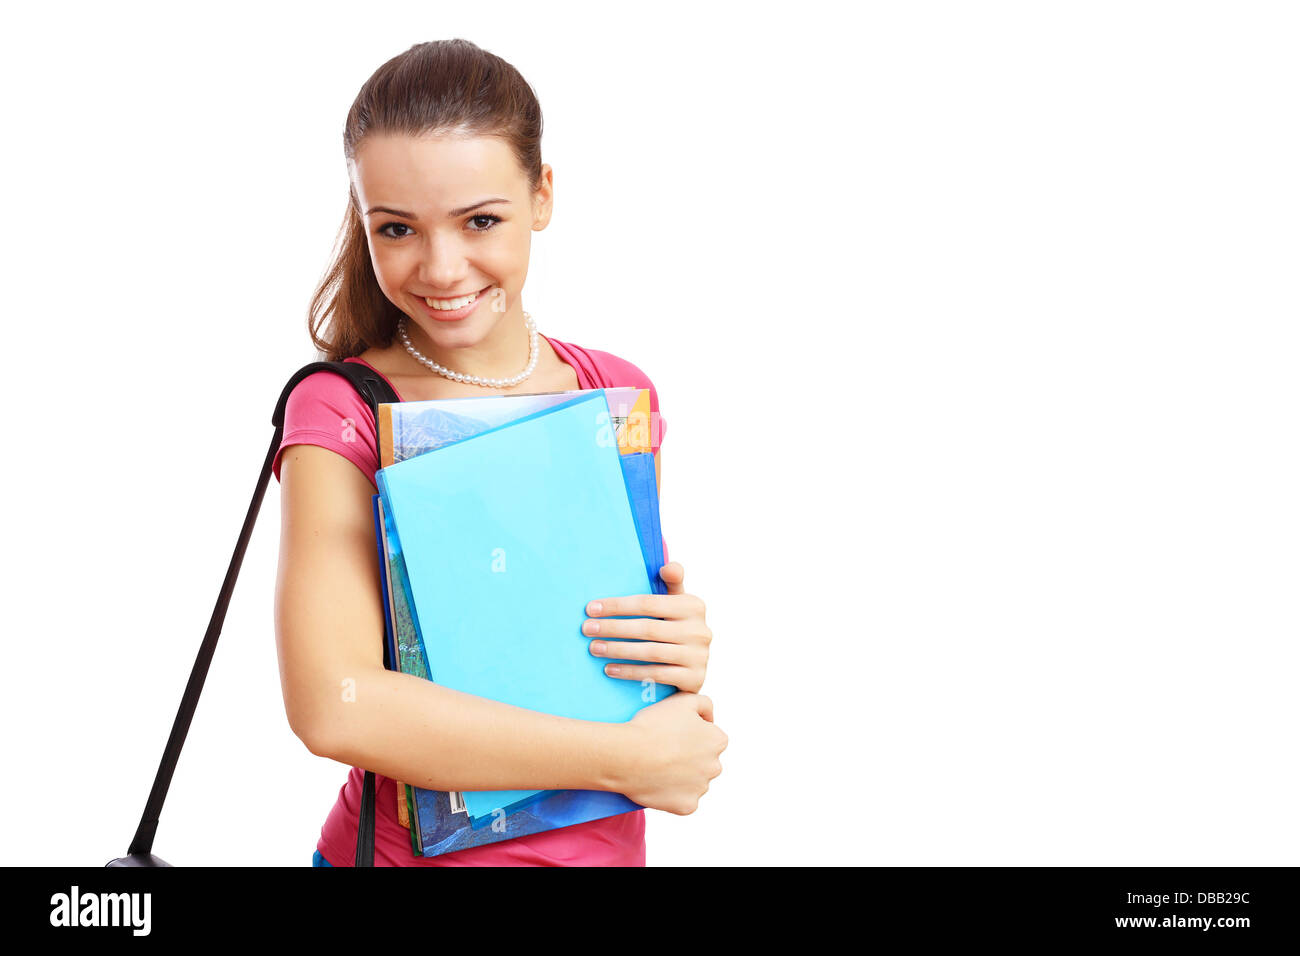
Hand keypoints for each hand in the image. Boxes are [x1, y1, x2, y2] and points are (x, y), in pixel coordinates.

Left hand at [583, 562, 710, 693]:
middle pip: (647, 628)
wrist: (696, 666)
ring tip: (594, 648)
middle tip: (586, 629)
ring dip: (618, 650)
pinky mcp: (694, 679)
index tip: (590, 608)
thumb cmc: (677, 627)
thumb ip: (672, 583)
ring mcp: (698, 656)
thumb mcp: (677, 603)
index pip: (649, 603)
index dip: (618, 605)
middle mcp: (700, 630)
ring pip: (651, 652)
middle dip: (613, 628)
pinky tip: (609, 669)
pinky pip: (656, 675)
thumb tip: (667, 566)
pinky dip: (630, 672)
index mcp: (693, 605)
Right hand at [619, 691, 726, 813]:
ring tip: (657, 768)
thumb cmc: (653, 725)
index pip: (711, 738)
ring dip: (682, 777)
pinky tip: (657, 784)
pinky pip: (683, 801)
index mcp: (717, 741)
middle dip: (690, 758)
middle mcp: (715, 766)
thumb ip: (704, 703)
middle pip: (705, 762)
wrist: (627, 756)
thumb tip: (710, 718)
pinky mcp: (687, 806)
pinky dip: (672, 796)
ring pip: (694, 782)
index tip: (673, 734)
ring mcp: (701, 789)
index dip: (691, 735)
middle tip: (664, 751)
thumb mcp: (683, 699)